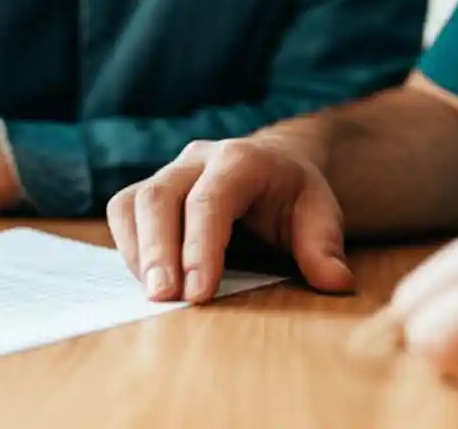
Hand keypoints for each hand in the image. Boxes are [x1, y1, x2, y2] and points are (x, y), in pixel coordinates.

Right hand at [107, 138, 353, 303]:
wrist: (271, 165)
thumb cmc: (293, 195)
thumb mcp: (320, 213)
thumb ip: (324, 245)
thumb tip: (335, 281)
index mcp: (241, 159)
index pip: (210, 199)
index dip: (201, 246)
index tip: (198, 293)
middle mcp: (198, 159)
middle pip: (160, 197)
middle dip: (158, 251)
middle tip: (164, 299)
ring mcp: (169, 171)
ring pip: (134, 202)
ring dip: (138, 252)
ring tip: (153, 295)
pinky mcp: (149, 189)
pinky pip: (123, 212)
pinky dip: (129, 248)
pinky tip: (147, 280)